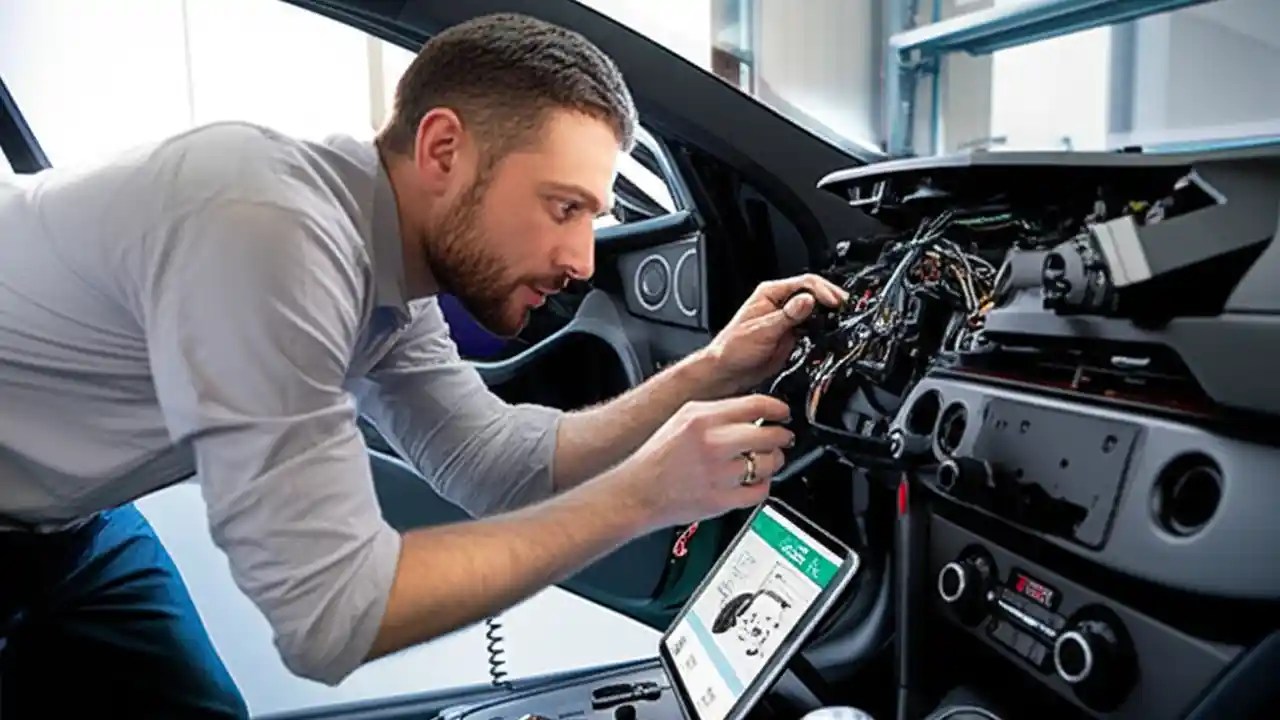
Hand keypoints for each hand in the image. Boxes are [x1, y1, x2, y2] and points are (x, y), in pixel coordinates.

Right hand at [607, 394, 793, 530]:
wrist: (638, 493)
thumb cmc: (658, 458)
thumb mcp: (682, 418)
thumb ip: (718, 411)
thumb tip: (753, 410)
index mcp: (702, 419)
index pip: (756, 405)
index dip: (778, 408)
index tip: (783, 413)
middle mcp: (713, 444)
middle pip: (769, 434)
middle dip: (782, 436)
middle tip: (782, 437)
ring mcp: (720, 474)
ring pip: (769, 463)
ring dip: (774, 461)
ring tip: (767, 460)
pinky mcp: (722, 501)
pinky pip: (760, 491)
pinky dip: (763, 486)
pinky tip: (753, 480)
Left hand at [697, 274, 847, 397]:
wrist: (728, 373)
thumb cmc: (733, 349)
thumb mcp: (762, 330)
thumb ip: (787, 316)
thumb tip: (807, 301)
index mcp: (770, 293)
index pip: (804, 283)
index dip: (822, 291)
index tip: (834, 302)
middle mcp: (780, 303)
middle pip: (813, 294)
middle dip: (830, 300)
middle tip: (845, 309)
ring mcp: (788, 319)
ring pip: (816, 311)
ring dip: (829, 314)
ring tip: (843, 319)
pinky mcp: (792, 335)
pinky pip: (813, 328)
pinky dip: (824, 329)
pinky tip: (831, 332)